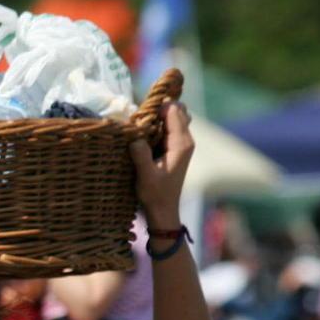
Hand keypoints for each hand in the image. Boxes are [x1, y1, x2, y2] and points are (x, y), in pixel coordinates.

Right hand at [130, 102, 193, 229]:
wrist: (164, 210)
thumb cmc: (155, 195)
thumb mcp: (145, 177)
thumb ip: (141, 155)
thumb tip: (134, 137)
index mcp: (181, 144)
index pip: (174, 111)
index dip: (158, 108)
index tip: (141, 116)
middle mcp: (185, 140)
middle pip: (178, 110)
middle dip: (160, 109)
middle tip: (141, 117)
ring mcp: (182, 143)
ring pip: (175, 117)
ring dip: (159, 116)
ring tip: (142, 124)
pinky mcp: (175, 147)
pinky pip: (170, 127)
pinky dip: (159, 124)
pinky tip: (145, 132)